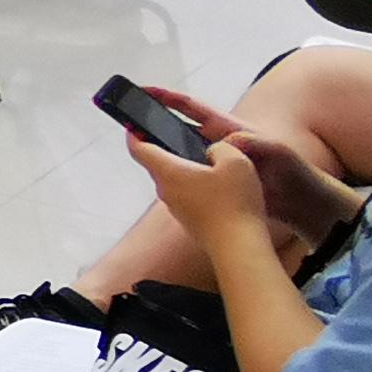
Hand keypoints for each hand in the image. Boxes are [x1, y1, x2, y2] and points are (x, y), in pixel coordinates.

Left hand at [125, 130, 275, 261]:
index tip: (132, 124)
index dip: (133, 133)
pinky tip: (218, 186)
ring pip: (174, 181)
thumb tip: (212, 152)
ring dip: (185, 168)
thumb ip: (219, 147)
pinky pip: (188, 196)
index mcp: (169, 172)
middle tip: (178, 134)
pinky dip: (196, 186)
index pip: (139, 149)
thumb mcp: (234, 160)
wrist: (239, 247)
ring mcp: (177, 209)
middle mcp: (166, 191)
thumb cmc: (233, 202)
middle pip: (157, 164)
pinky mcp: (190, 221)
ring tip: (207, 158)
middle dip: (165, 148)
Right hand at [150, 89, 352, 250]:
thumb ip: (254, 143)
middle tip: (132, 129)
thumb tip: (228, 142)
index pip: (192, 109)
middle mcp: (217, 144)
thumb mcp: (276, 151)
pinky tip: (165, 187)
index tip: (145, 91)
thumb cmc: (291, 171)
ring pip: (181, 158)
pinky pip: (189, 179)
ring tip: (143, 158)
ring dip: (163, 157)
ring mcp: (214, 165)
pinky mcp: (215, 185)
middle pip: (178, 132)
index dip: (168, 99)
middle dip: (155, 129)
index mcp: (228, 129)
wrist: (301, 202)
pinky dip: (175, 181)